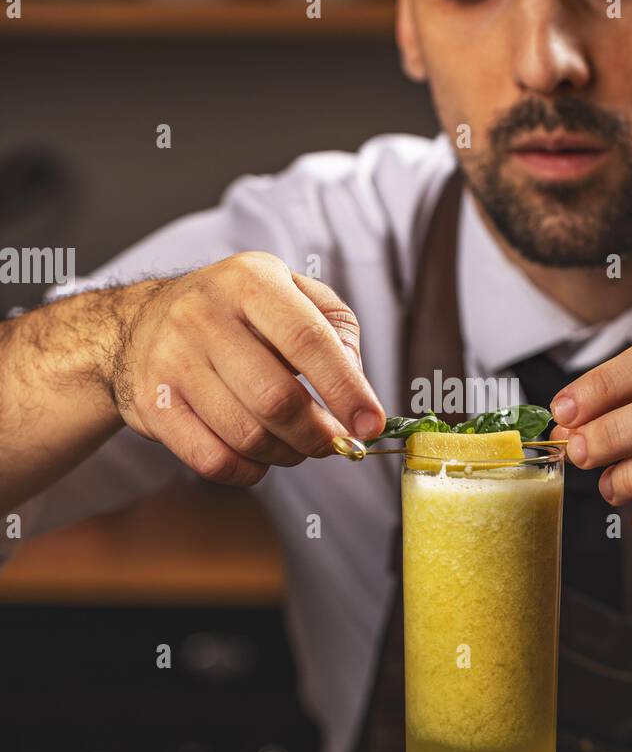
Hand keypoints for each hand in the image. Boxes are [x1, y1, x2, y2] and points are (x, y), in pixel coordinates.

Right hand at [107, 252, 384, 485]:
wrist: (140, 323)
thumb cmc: (236, 314)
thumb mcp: (290, 294)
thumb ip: (336, 331)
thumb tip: (356, 390)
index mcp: (250, 280)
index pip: (308, 340)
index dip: (347, 390)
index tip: (370, 425)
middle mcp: (204, 314)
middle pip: (277, 398)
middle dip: (318, 434)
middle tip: (334, 443)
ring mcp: (171, 359)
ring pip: (247, 435)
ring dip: (286, 453)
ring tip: (296, 445)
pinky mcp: (151, 404)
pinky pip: (212, 459)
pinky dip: (248, 471)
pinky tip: (258, 457)